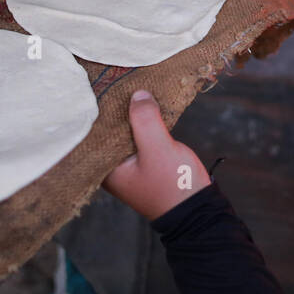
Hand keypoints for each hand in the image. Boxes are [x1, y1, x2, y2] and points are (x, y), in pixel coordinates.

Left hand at [102, 90, 210, 219]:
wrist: (198, 212)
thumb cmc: (174, 185)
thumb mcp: (158, 148)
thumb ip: (145, 120)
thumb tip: (137, 94)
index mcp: (106, 169)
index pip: (95, 133)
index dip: (99, 109)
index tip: (103, 85)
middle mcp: (112, 168)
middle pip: (108, 131)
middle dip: (115, 109)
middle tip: (117, 80)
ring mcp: (129, 166)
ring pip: (125, 133)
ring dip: (130, 116)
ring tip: (130, 87)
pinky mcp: (144, 163)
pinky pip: (137, 138)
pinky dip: (141, 124)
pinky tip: (146, 106)